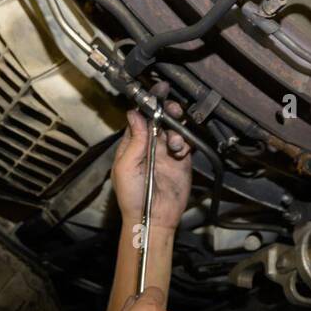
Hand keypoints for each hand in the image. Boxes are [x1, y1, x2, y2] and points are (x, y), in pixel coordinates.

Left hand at [112, 85, 193, 229]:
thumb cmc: (132, 198)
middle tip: (170, 107)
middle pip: (160, 118)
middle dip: (166, 109)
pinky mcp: (181, 160)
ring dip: (176, 127)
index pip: (140, 117)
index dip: (147, 104)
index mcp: (132, 144)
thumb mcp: (125, 168)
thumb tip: (134, 114)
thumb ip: (133, 141)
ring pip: (174, 127)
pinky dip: (184, 142)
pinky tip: (179, 151)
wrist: (152, 218)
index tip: (155, 93)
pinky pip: (186, 143)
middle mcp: (149, 145)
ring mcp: (166, 151)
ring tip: (173, 140)